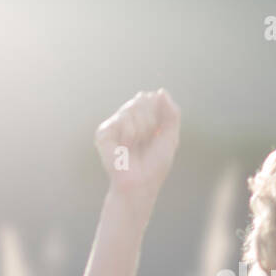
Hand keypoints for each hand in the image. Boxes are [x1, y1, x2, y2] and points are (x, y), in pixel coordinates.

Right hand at [94, 89, 179, 205]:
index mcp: (143, 117)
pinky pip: (122, 120)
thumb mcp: (171, 136)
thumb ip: (172, 112)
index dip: (159, 114)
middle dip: (150, 121)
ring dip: (141, 129)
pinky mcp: (103, 133)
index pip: (152, 98)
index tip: (158, 134)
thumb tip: (160, 91)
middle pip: (142, 99)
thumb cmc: (154, 165)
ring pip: (132, 108)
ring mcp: (114, 125)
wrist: (140, 184)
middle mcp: (127, 118)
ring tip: (135, 146)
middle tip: (146, 141)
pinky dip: (129, 135)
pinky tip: (125, 148)